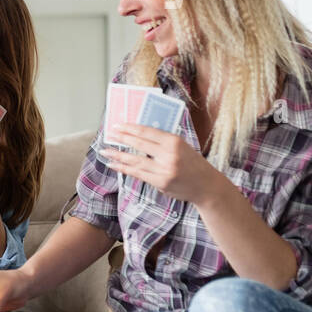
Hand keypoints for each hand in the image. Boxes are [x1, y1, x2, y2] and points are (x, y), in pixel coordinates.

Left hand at [99, 124, 222, 204]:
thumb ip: (163, 141)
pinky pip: (138, 173)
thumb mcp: (182, 147)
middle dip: (122, 138)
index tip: (118, 125)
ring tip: (105, 151)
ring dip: (117, 155)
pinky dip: (124, 168)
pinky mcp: (160, 182)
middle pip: (139, 144)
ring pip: (135, 160)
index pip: (147, 132)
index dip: (130, 128)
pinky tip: (114, 165)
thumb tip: (138, 134)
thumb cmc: (193, 164)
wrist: (207, 186)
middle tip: (109, 134)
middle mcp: (169, 155)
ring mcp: (164, 170)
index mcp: (175, 142)